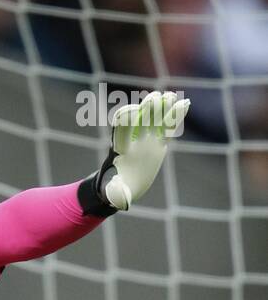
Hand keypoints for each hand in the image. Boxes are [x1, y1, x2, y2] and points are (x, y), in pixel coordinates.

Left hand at [100, 89, 190, 210]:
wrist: (122, 185)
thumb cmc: (114, 189)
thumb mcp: (113, 193)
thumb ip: (116, 194)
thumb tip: (120, 202)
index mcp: (120, 147)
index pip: (121, 127)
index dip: (126, 118)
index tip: (133, 112)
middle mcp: (133, 139)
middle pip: (139, 118)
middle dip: (147, 109)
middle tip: (156, 98)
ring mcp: (147, 138)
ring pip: (155, 119)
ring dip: (162, 108)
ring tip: (172, 97)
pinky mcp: (159, 142)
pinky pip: (168, 128)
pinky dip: (176, 116)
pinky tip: (186, 104)